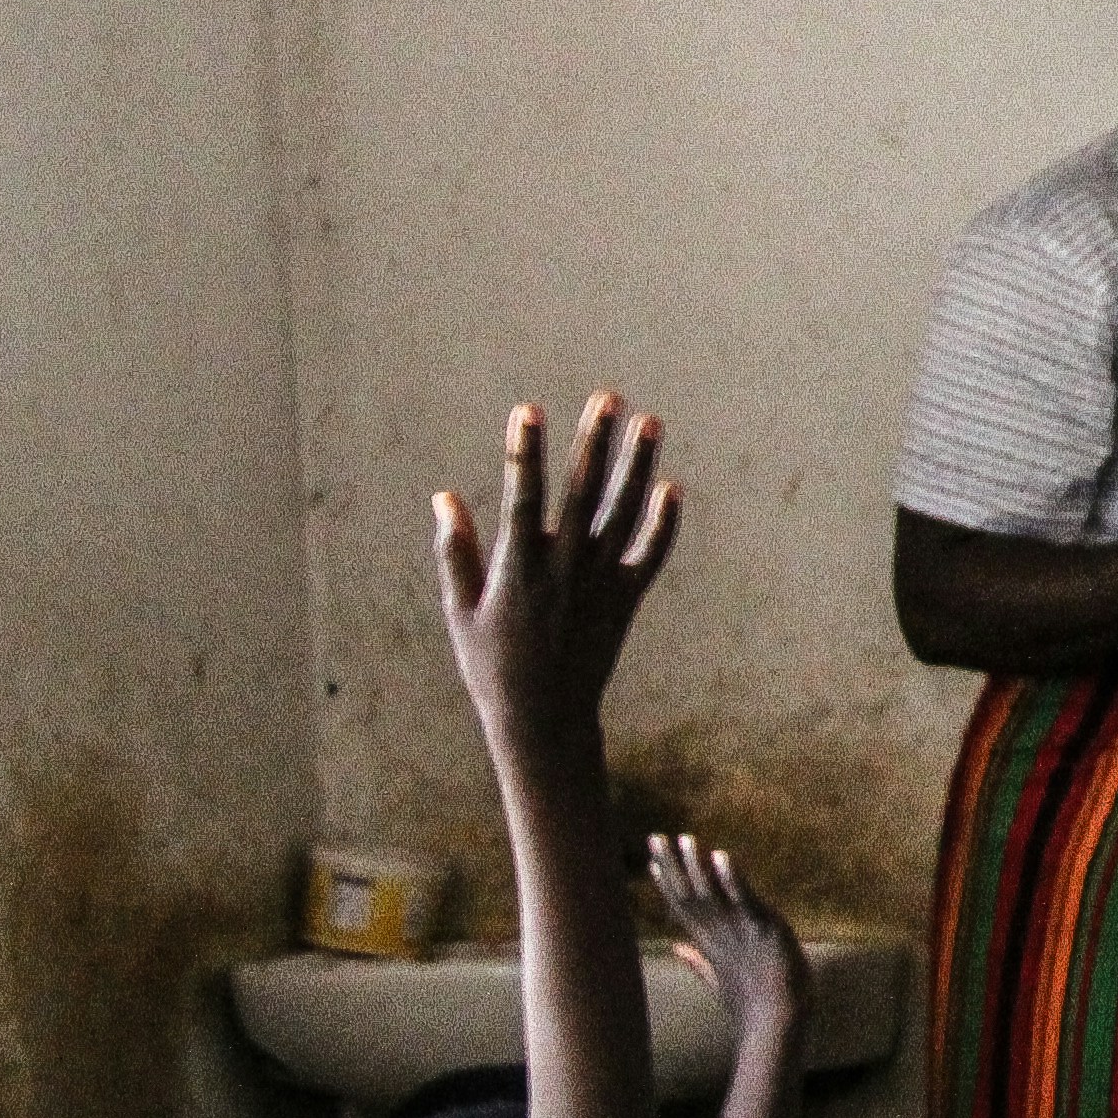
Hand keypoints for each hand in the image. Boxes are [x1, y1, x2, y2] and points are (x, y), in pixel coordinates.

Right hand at [434, 396, 680, 761]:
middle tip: (606, 396)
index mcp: (518, 569)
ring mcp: (601, 584)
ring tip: (650, 421)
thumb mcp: (461, 611)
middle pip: (584, 494)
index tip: (528, 410)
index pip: (523, 497)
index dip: (526, 452)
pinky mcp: (626, 600)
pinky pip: (651, 555)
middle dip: (594, 442)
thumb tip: (445, 497)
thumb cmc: (492, 665)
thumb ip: (455, 553)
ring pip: (624, 514)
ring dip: (639, 466)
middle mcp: (564, 570)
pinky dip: (663, 523)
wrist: (545, 720)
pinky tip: (672, 487)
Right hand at [647, 832, 805, 1035]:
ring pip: (710, 892)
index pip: (681, 907)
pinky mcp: (762, 928)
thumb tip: (676, 948)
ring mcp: (737, 930)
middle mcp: (716, 933)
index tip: (651, 860)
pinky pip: (744, 899)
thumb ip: (696, 960)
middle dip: (671, 864)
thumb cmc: (752, 1003)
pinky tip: (721, 857)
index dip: (666, 883)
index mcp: (707, 942)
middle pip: (688, 894)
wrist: (777, 1022)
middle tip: (655, 836)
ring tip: (685, 839)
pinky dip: (731, 878)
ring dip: (696, 865)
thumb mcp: (719, 977)